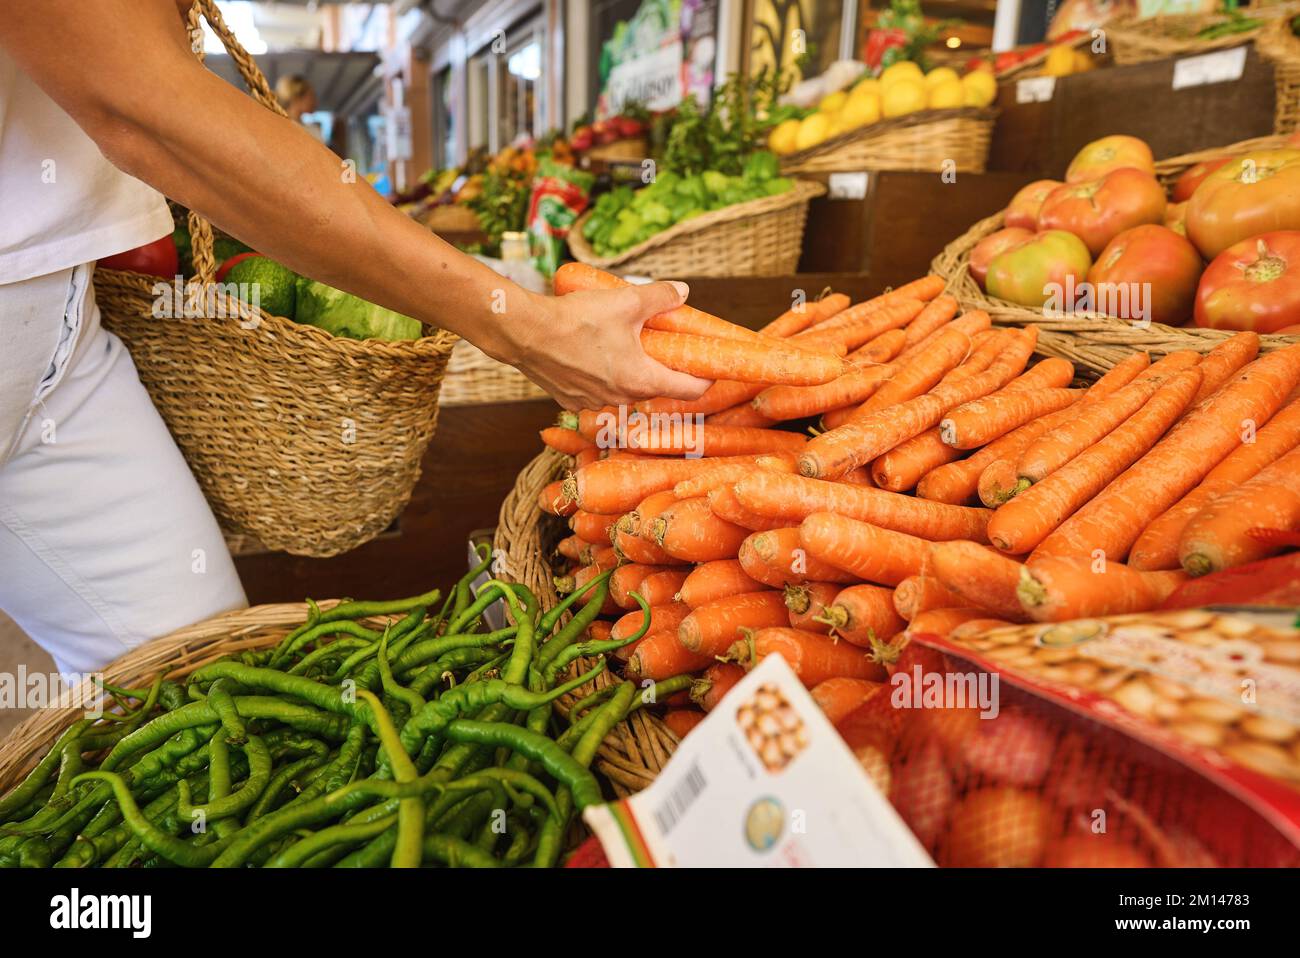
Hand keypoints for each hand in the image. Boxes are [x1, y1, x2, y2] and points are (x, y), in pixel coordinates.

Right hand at [501, 280, 712, 410]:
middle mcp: (621, 398)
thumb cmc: (576, 319)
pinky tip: (592, 353)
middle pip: (656, 387)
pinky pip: (596, 389)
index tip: (709, 365)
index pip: (690, 391)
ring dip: (630, 370)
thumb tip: (683, 291)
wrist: (524, 333)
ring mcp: (593, 403)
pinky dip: (601, 374)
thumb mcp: (626, 300)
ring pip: (624, 388)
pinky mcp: (571, 400)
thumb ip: (660, 297)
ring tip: (622, 343)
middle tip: (662, 343)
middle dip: (662, 366)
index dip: (705, 377)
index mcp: (641, 380)